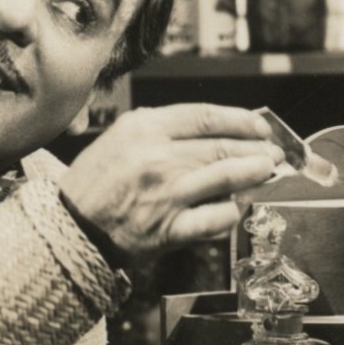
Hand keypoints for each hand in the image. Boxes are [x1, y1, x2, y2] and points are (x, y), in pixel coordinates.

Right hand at [59, 103, 285, 265]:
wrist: (71, 227)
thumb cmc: (97, 182)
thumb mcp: (122, 137)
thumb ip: (165, 129)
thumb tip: (214, 128)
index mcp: (144, 128)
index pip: (206, 116)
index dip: (240, 119)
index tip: (259, 124)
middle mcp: (157, 158)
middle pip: (221, 146)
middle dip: (255, 148)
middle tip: (272, 151)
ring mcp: (166, 194)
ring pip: (224, 178)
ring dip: (253, 173)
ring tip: (267, 171)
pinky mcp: (169, 228)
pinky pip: (214, 219)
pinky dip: (230, 213)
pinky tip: (235, 209)